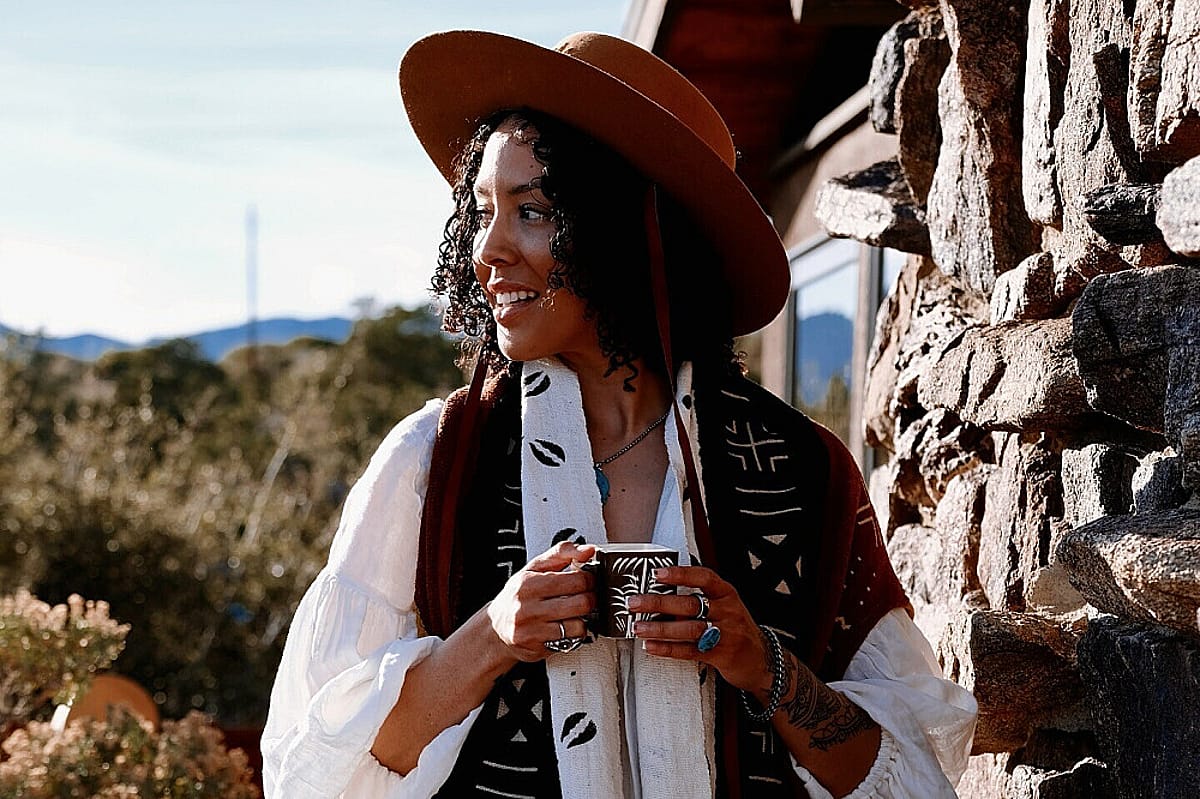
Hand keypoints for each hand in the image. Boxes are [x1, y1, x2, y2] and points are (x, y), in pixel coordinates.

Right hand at [486, 541, 596, 662]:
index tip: (586, 580)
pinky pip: (571, 640)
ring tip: (574, 612)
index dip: (588, 579)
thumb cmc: (518, 595)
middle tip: (585, 597)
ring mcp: (531, 630)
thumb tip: (589, 550)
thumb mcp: (535, 568)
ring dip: (583, 618)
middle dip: (590, 599)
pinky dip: (574, 633)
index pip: (576, 579)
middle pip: (582, 603)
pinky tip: (565, 626)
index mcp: (528, 583)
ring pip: (579, 625)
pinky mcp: (538, 648)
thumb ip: (562, 553)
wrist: (496, 628)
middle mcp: (527, 608)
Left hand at [628, 566, 771, 697]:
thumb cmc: (736, 628)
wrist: (761, 659)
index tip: (657, 573)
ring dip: (659, 628)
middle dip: (658, 603)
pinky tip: (651, 646)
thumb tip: (660, 596)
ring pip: (688, 629)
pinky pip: (689, 651)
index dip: (680, 574)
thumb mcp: (726, 606)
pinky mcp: (720, 655)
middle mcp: (727, 611)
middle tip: (634, 602)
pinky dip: (667, 649)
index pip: (704, 578)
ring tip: (638, 627)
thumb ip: (700, 599)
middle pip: (690, 604)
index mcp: (727, 594)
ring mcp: (725, 634)